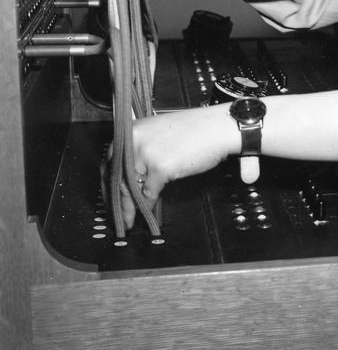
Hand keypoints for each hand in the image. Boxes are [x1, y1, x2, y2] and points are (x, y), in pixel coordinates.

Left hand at [115, 104, 239, 228]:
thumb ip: (141, 150)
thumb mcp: (159, 134)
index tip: (108, 195)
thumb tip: (131, 176)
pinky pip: (148, 194)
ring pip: (129, 188)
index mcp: (132, 131)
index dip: (108, 183)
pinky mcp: (160, 168)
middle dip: (114, 200)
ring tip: (128, 221)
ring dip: (128, 209)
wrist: (217, 128)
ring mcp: (146, 154)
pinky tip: (146, 214)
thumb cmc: (195, 131)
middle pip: (116, 177)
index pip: (110, 161)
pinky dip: (146, 207)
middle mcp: (134, 140)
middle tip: (114, 214)